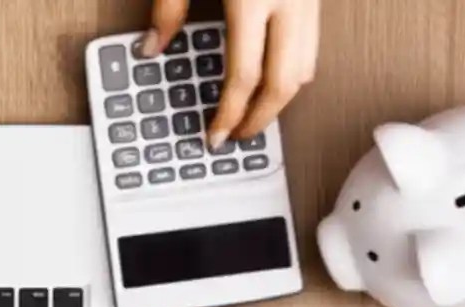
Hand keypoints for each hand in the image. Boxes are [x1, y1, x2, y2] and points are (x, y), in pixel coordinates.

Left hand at [144, 0, 318, 146]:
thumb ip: (168, 8)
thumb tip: (151, 48)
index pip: (245, 76)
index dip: (230, 113)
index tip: (215, 135)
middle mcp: (289, 1)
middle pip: (284, 83)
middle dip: (261, 119)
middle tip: (238, 135)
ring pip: (306, 69)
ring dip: (280, 99)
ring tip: (252, 113)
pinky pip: (313, 46)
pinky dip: (295, 72)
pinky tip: (270, 78)